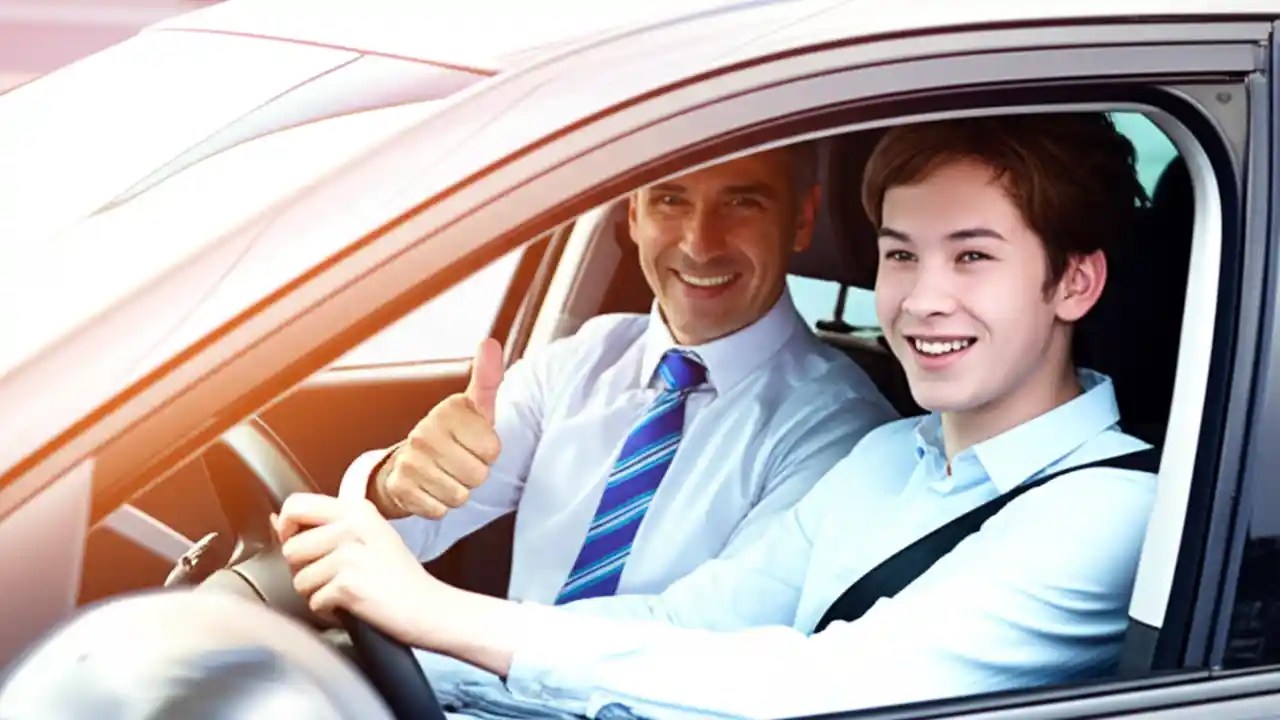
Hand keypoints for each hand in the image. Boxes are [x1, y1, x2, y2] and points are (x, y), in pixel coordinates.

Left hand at [274, 493, 448, 645]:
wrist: (429, 609)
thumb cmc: (399, 578)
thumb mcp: (365, 537)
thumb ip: (321, 526)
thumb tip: (275, 520)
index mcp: (357, 509)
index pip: (295, 505)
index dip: (288, 529)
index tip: (301, 545)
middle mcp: (353, 526)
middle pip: (290, 548)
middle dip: (303, 570)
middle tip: (333, 577)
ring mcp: (350, 554)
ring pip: (299, 579)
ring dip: (317, 593)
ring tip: (345, 591)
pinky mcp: (348, 584)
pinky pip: (313, 601)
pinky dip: (328, 611)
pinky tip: (350, 605)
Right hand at [377, 338, 503, 519]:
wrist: (408, 464)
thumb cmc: (453, 435)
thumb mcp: (475, 407)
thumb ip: (487, 378)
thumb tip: (490, 343)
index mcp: (448, 411)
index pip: (493, 451)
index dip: (488, 453)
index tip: (473, 444)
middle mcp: (425, 432)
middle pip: (478, 476)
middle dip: (474, 474)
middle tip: (459, 462)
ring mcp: (409, 461)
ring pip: (460, 496)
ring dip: (457, 491)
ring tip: (445, 474)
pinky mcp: (400, 488)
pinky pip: (439, 510)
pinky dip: (438, 505)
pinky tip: (430, 489)